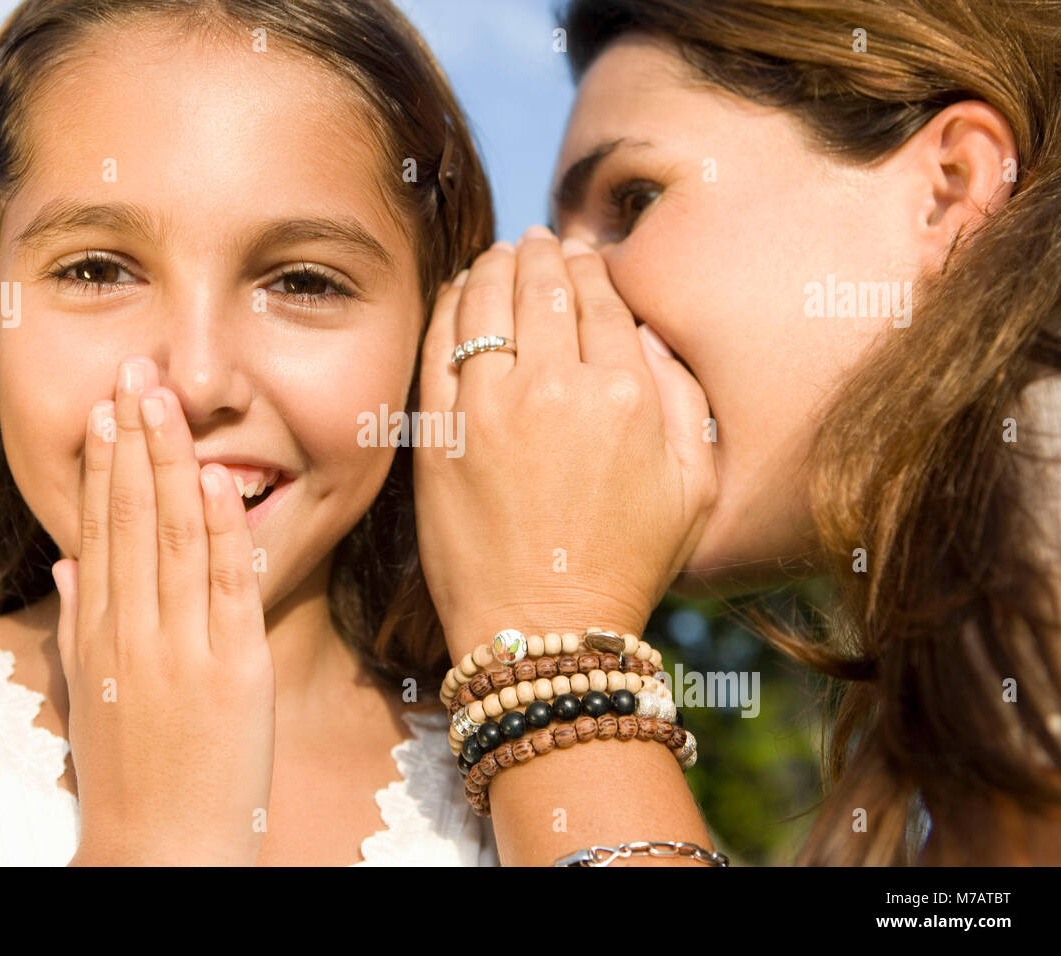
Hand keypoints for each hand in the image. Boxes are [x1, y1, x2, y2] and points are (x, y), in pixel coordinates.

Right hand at [52, 355, 273, 864]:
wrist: (161, 848)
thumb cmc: (130, 772)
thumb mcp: (91, 694)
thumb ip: (80, 623)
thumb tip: (67, 562)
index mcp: (99, 633)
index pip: (97, 529)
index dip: (102, 465)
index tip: (105, 409)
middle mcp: (132, 630)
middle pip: (129, 519)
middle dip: (132, 443)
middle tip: (134, 374)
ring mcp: (181, 647)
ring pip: (171, 538)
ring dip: (169, 464)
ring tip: (164, 402)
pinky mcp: (233, 668)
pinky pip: (226, 585)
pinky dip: (222, 529)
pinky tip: (218, 479)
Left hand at [414, 227, 716, 659]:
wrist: (543, 630)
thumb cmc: (625, 565)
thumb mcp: (693, 487)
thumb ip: (683, 397)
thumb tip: (645, 333)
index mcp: (624, 395)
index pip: (601, 299)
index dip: (590, 268)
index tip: (582, 257)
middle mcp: (555, 387)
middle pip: (543, 287)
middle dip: (542, 253)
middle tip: (538, 241)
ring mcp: (488, 406)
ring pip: (486, 301)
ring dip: (495, 266)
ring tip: (501, 255)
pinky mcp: (439, 429)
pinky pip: (439, 342)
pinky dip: (450, 304)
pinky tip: (460, 290)